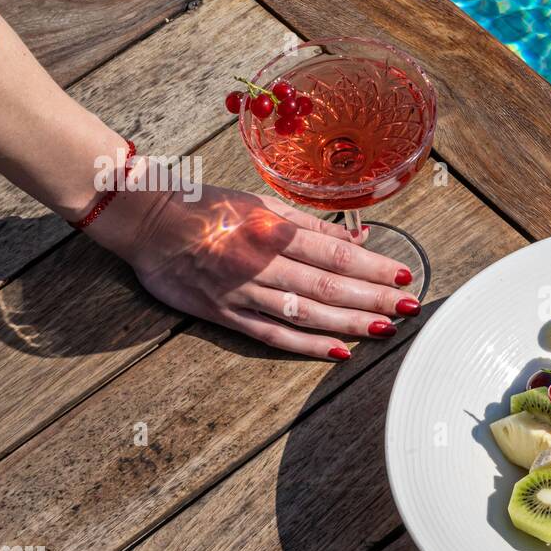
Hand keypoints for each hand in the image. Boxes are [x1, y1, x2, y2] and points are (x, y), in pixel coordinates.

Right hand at [88, 183, 417, 358]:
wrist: (141, 219)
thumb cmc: (205, 204)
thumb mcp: (261, 200)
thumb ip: (311, 223)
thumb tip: (359, 238)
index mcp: (271, 229)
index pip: (334, 255)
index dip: (372, 269)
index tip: (403, 277)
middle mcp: (260, 263)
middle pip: (327, 287)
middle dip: (373, 299)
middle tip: (409, 307)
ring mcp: (241, 292)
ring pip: (305, 314)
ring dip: (350, 324)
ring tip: (386, 330)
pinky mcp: (223, 314)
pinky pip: (272, 334)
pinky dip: (307, 345)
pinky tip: (339, 351)